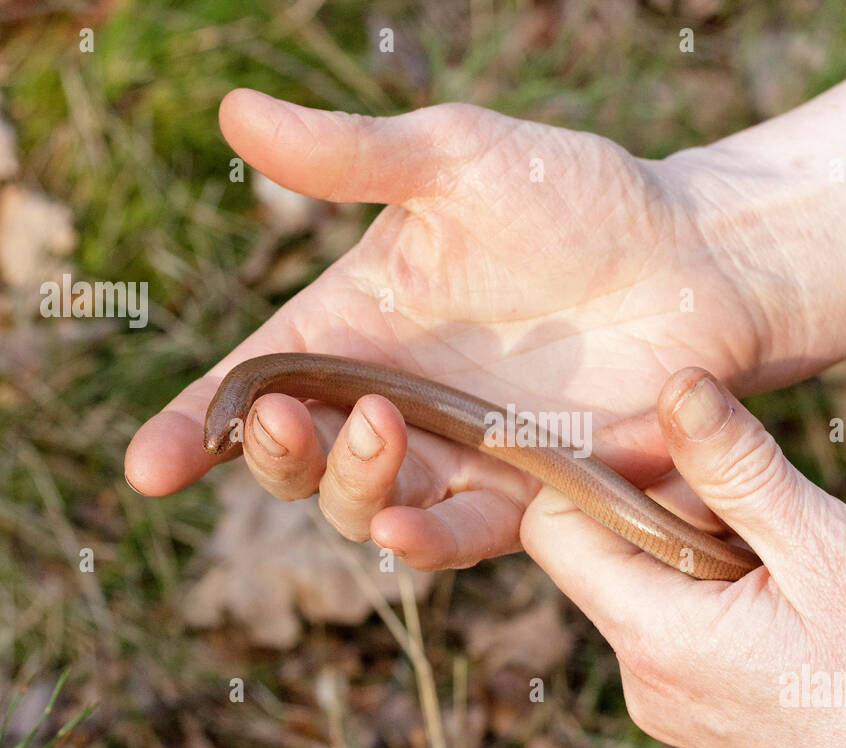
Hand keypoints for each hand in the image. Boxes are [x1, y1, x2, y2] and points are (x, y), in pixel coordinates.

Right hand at [125, 90, 808, 568]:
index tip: (150, 466)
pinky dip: (420, 539)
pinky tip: (401, 526)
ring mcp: (454, 450)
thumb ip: (351, 155)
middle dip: (273, 450)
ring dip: (345, 485)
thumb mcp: (457, 158)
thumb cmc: (579, 196)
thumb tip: (232, 110)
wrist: (695, 258)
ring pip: (361, 502)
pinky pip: (454, 534)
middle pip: (294, 456)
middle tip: (289, 415)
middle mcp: (390, 394)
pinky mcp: (521, 491)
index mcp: (356, 321)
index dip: (195, 427)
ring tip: (376, 429)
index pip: (253, 382)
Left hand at [520, 368, 845, 747]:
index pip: (556, 528)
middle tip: (768, 507)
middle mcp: (647, 682)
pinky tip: (798, 602)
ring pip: (654, 584)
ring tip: (796, 565)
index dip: (604, 466)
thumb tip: (673, 387)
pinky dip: (726, 590)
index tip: (684, 443)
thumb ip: (739, 468)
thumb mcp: (827, 550)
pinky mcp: (709, 714)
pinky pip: (685, 625)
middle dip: (675, 504)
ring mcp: (676, 705)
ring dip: (709, 547)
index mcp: (658, 641)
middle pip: (609, 551)